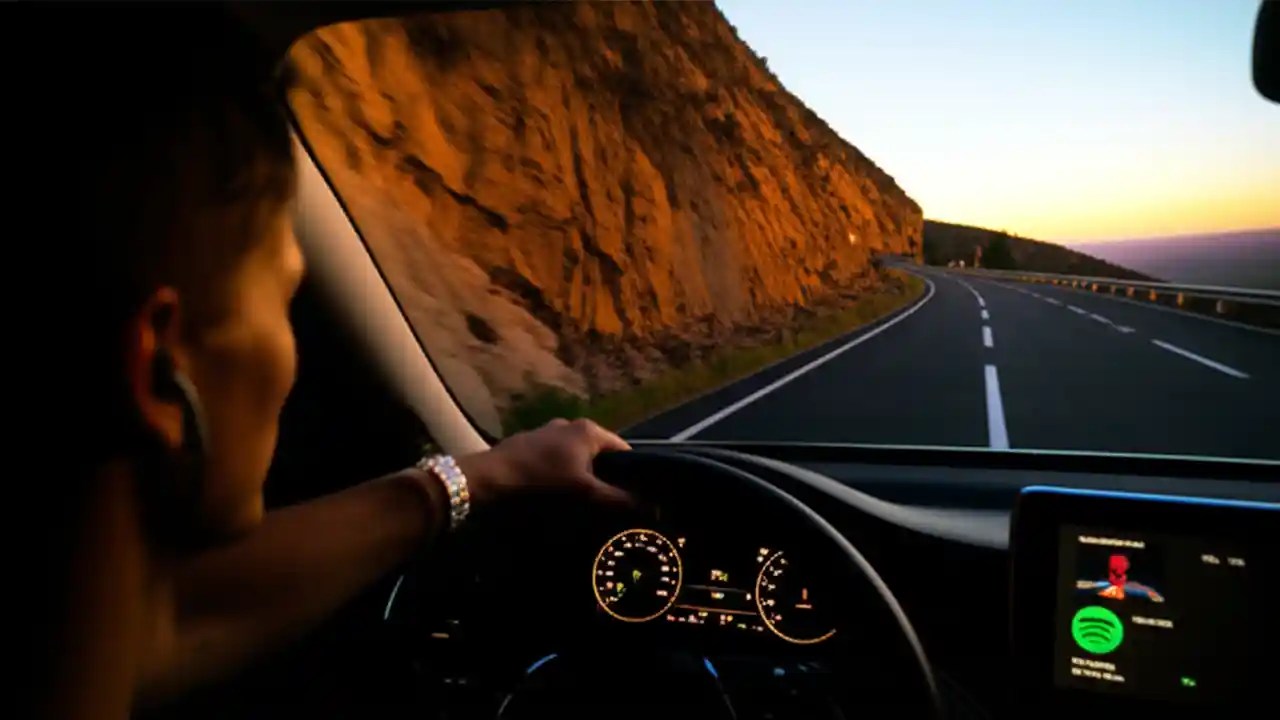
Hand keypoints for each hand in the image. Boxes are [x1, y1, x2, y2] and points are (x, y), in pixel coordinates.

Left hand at [458, 418, 632, 505]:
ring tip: (582, 502)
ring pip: (576, 456)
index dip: (633, 474)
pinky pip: (555, 459)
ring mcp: (547, 431)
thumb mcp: (585, 494)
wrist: (488, 480)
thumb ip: (619, 500)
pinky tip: (555, 493)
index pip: (624, 450)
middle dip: (605, 477)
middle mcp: (570, 424)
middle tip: (608, 503)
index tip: (635, 497)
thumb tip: (653, 508)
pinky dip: (561, 473)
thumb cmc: (543, 481)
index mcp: (589, 430)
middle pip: (600, 453)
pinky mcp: (529, 443)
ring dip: (581, 476)